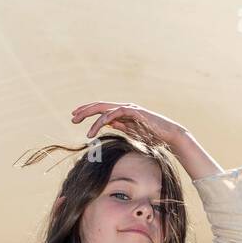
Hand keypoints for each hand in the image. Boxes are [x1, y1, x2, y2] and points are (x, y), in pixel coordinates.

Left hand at [70, 101, 184, 147]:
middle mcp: (123, 107)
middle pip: (99, 106)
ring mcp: (129, 108)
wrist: (169, 135)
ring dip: (93, 120)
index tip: (75, 117)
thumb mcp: (131, 132)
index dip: (87, 112)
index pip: (100, 110)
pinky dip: (106, 119)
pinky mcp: (135, 112)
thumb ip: (120, 126)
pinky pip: (116, 113)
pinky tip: (98, 127)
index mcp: (121, 112)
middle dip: (84, 111)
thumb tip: (108, 124)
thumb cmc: (152, 135)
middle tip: (72, 118)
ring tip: (87, 133)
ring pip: (105, 110)